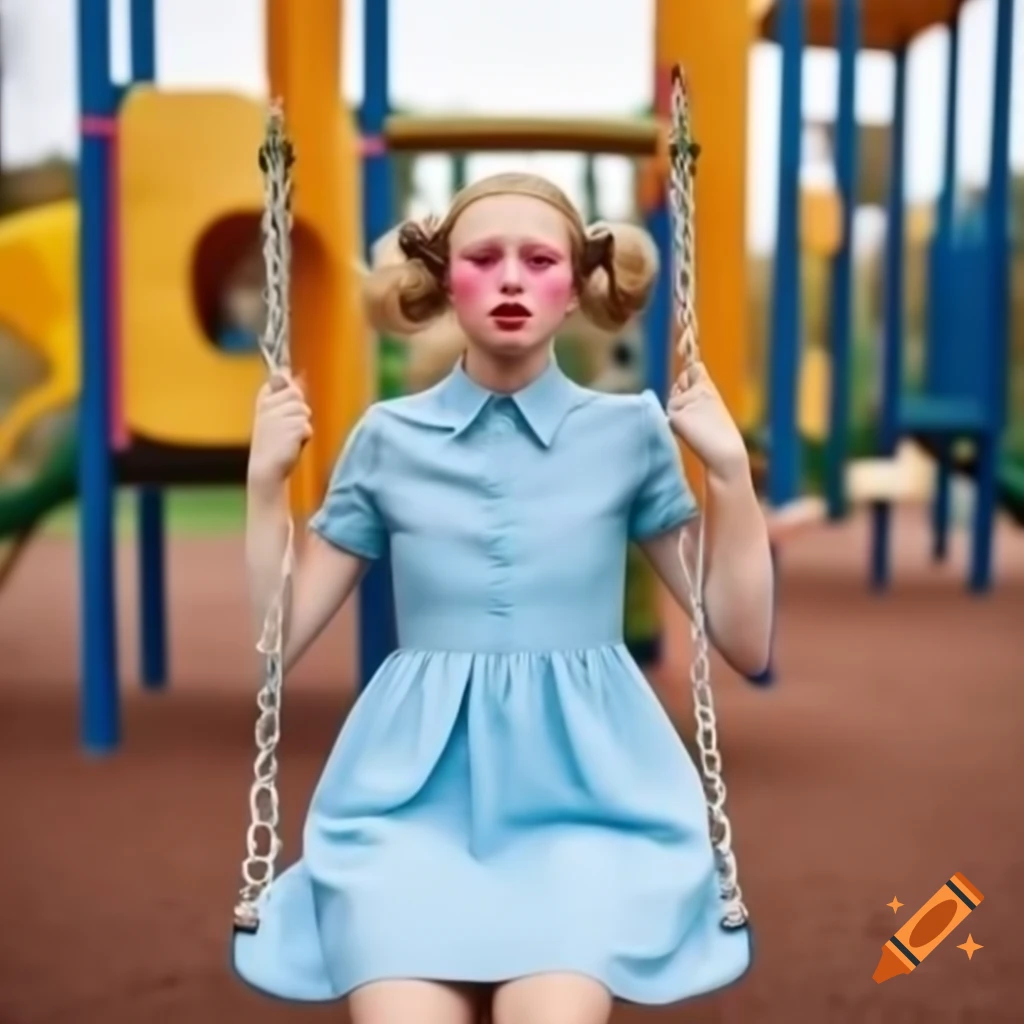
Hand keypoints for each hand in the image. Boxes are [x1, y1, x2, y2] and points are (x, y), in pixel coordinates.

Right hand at [247, 373, 311, 492]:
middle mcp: (268, 404)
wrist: (266, 469)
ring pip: (304, 411)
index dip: (287, 390)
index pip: (280, 378)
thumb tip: (297, 374)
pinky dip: (304, 437)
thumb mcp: (274, 416)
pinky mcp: (293, 427)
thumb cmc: (272, 444)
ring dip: (301, 426)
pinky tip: (291, 445)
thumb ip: (284, 397)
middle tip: (286, 429)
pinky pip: (308, 426)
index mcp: (262, 399)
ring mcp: (279, 415)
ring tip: (288, 438)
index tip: (282, 408)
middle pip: (297, 394)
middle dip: (298, 412)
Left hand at [667, 361, 748, 483]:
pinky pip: (668, 417)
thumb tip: (676, 390)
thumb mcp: (712, 409)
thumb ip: (696, 397)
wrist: (725, 452)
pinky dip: (674, 425)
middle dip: (679, 393)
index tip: (687, 370)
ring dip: (677, 412)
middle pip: (679, 383)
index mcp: (708, 387)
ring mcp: (685, 400)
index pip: (693, 369)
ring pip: (672, 402)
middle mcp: (697, 389)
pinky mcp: (676, 413)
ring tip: (696, 428)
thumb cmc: (721, 436)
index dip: (688, 374)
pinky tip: (689, 433)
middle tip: (696, 415)